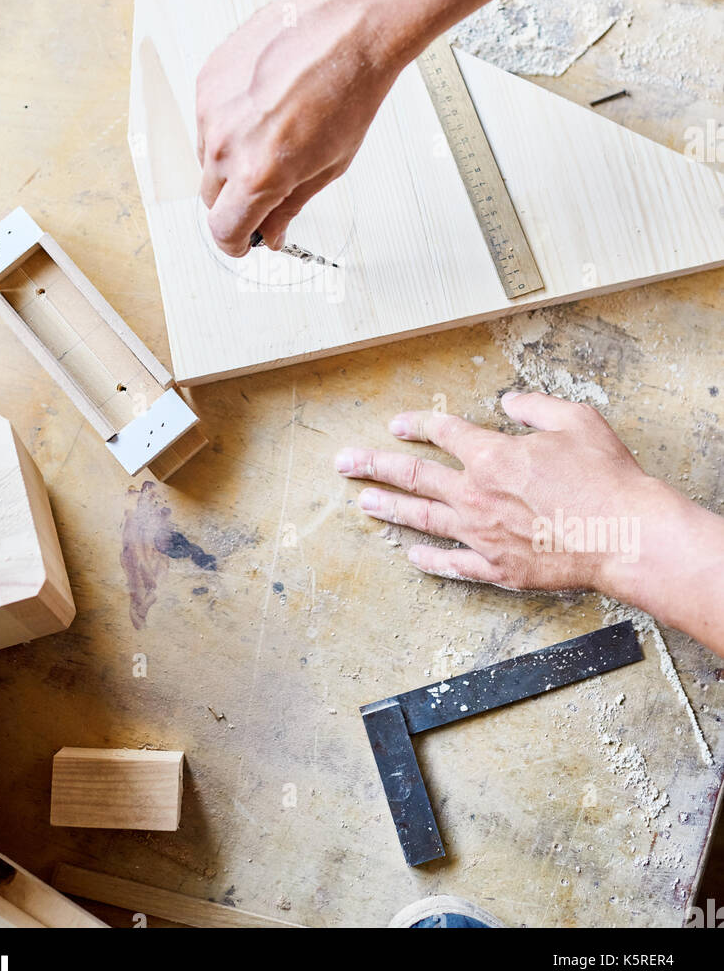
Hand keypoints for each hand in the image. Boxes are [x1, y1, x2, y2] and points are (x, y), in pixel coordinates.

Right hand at [196, 0, 399, 255]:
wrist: (349, 26)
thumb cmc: (349, 90)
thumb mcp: (330, 166)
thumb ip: (290, 205)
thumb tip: (272, 234)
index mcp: (258, 174)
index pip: (223, 229)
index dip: (235, 241)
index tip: (243, 240)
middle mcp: (226, 144)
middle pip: (211, 196)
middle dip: (236, 200)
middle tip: (266, 184)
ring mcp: (212, 109)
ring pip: (207, 155)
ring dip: (232, 157)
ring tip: (274, 129)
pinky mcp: (207, 78)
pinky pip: (208, 117)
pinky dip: (229, 119)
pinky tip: (264, 102)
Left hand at [335, 391, 664, 594]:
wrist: (625, 535)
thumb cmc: (606, 479)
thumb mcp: (576, 421)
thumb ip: (536, 406)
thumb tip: (511, 402)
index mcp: (492, 455)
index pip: (442, 432)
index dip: (416, 424)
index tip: (396, 424)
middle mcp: (476, 495)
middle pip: (414, 476)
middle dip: (374, 465)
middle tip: (344, 462)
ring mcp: (482, 535)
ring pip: (422, 518)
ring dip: (389, 507)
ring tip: (363, 502)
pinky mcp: (497, 568)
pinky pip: (453, 564)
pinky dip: (429, 559)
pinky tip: (411, 555)